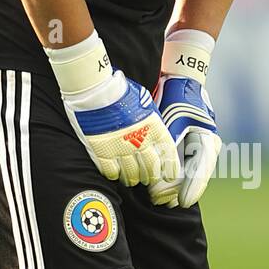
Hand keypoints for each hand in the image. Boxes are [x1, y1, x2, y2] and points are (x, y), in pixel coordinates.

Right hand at [46, 32, 181, 205]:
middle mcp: (140, 141)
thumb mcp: (146, 105)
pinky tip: (116, 174)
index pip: (168, 155)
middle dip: (151, 177)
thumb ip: (153, 124)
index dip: (170, 169)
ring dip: (134, 179)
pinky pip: (111, 172)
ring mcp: (121, 148)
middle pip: (150, 169)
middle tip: (149, 178)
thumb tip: (158, 139)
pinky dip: (115, 175)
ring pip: (132, 174)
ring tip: (133, 180)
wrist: (98, 88)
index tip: (170, 175)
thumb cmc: (121, 92)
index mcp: (154, 128)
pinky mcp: (102, 151)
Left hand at [155, 29, 220, 207]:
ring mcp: (201, 148)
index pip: (201, 171)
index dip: (191, 189)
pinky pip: (184, 168)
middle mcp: (207, 147)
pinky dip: (173, 177)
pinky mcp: (191, 147)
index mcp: (207, 141)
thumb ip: (168, 147)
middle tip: (161, 201)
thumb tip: (161, 174)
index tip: (182, 202)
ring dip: (174, 186)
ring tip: (159, 199)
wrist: (182, 79)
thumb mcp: (171, 122)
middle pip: (195, 177)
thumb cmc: (177, 98)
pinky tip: (160, 187)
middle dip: (178, 190)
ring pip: (189, 174)